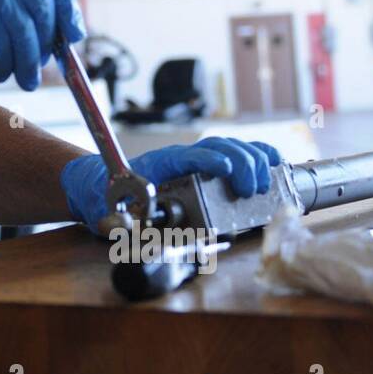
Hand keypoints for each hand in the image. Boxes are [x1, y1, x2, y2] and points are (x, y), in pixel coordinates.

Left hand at [60, 137, 282, 231]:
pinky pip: (234, 154)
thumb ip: (119, 221)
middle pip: (217, 146)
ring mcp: (193, 160)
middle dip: (242, 163)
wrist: (97, 185)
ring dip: (253, 159)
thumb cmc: (105, 198)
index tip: (228, 171)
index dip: (210, 160)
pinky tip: (274, 164)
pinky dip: (256, 155)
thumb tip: (129, 228)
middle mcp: (180, 157)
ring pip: (229, 145)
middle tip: (253, 190)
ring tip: (264, 184)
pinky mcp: (204, 167)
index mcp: (159, 165)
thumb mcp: (108, 212)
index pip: (189, 155)